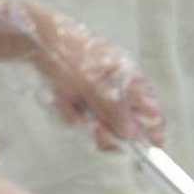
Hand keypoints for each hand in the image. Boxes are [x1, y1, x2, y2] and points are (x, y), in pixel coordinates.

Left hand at [0, 0, 164, 150]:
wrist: (40, 42)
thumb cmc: (72, 57)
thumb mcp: (93, 85)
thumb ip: (114, 111)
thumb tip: (133, 134)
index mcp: (133, 81)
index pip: (153, 113)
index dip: (154, 133)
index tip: (150, 152)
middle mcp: (120, 90)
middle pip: (123, 126)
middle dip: (105, 131)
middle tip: (91, 128)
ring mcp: (101, 96)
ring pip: (98, 125)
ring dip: (82, 119)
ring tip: (67, 101)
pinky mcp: (83, 99)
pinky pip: (81, 118)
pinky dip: (70, 113)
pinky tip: (60, 99)